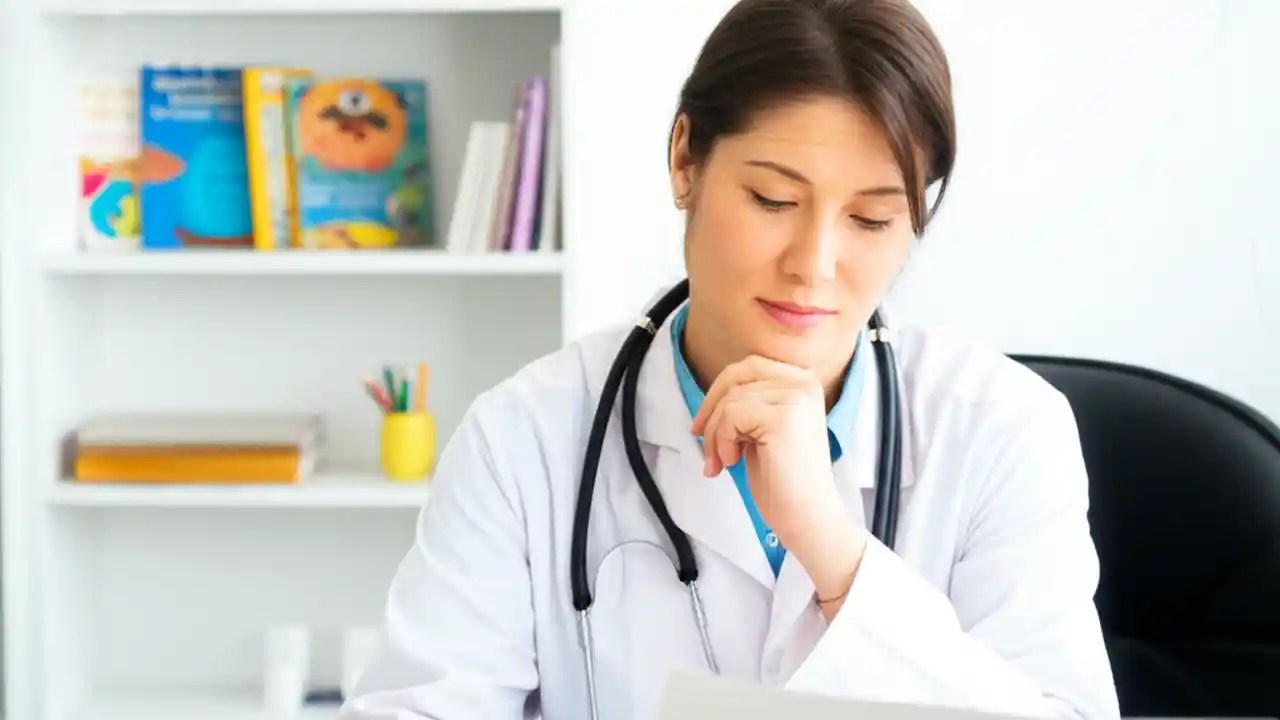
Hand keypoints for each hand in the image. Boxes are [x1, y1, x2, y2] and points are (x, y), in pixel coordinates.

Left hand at [689, 356, 865, 599]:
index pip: (747, 367)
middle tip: (700, 439)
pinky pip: (731, 415)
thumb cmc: (783, 479)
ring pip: (729, 399)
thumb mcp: (762, 429)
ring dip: (715, 434)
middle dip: (711, 408)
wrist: (808, 516)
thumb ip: (748, 405)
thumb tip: (711, 400)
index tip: (704, 425)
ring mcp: (796, 398)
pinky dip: (722, 440)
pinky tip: (733, 463)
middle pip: (736, 376)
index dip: (719, 392)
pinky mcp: (783, 417)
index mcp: (802, 382)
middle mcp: (803, 383)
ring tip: (723, 461)